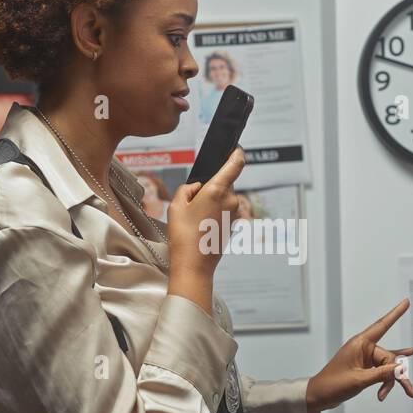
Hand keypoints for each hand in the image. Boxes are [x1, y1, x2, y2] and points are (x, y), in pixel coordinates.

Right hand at [166, 146, 244, 278]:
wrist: (194, 264)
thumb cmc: (184, 235)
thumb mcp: (176, 204)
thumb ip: (188, 188)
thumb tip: (198, 188)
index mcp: (218, 190)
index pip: (236, 164)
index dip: (236, 153)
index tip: (235, 148)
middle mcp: (231, 200)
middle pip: (224, 183)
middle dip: (211, 187)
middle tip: (193, 201)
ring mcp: (234, 214)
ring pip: (223, 198)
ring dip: (212, 202)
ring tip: (195, 218)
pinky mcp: (234, 225)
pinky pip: (224, 211)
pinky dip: (214, 214)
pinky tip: (201, 226)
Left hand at [306, 298, 412, 412]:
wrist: (319, 396)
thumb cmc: (333, 385)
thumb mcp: (358, 380)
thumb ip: (381, 374)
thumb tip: (401, 369)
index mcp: (359, 344)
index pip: (382, 325)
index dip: (396, 313)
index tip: (406, 302)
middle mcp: (364, 348)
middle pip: (389, 357)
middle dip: (395, 375)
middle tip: (407, 390)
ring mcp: (365, 358)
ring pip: (388, 367)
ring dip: (394, 380)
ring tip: (411, 392)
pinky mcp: (366, 368)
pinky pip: (383, 370)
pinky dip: (390, 377)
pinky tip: (405, 371)